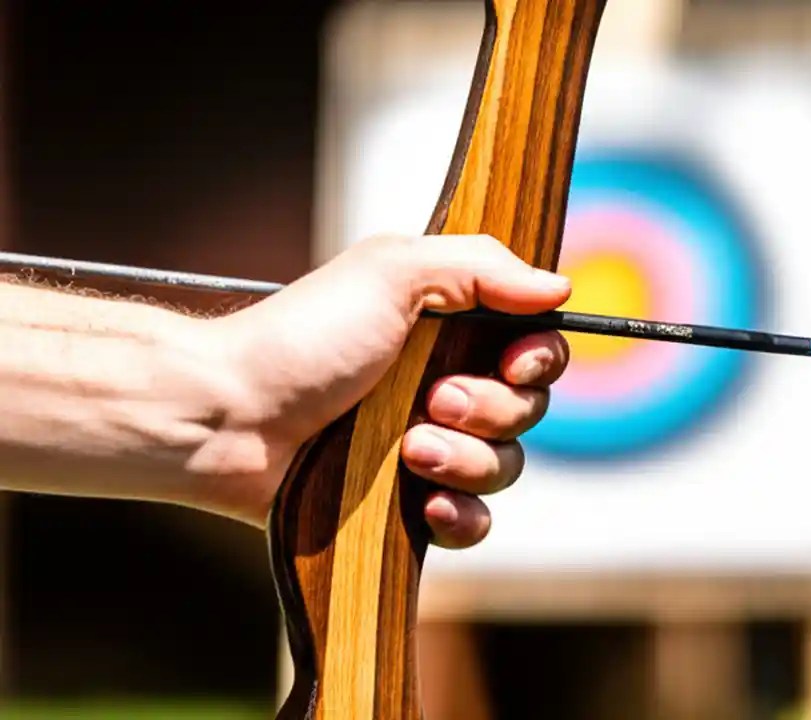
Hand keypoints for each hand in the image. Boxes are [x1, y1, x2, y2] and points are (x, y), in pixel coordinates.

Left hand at [205, 234, 570, 545]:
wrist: (227, 419)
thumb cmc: (300, 340)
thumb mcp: (392, 273)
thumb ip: (482, 267)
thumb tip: (559, 287)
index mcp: (450, 330)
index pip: (537, 347)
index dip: (541, 358)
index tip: (516, 361)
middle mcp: (447, 386)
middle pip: (529, 409)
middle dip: (493, 409)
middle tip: (435, 400)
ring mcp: (429, 448)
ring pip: (506, 467)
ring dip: (468, 459)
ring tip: (410, 448)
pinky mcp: (408, 504)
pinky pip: (474, 523)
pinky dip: (461, 515)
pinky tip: (425, 502)